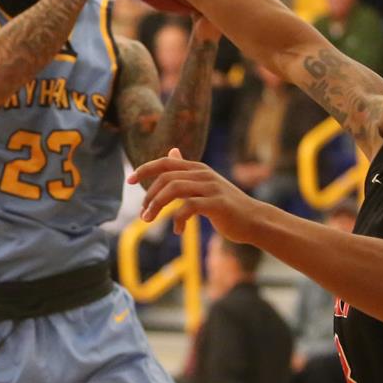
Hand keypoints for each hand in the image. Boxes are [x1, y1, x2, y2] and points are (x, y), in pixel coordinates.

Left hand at [131, 150, 266, 241]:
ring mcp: (211, 187)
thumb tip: (172, 151)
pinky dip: (178, 220)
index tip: (129, 180)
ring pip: (174, 189)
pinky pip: (189, 208)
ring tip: (149, 220)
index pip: (165, 162)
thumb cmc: (226, 206)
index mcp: (197, 168)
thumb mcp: (204, 184)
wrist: (254, 220)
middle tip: (143, 214)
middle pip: (166, 177)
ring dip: (157, 206)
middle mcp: (203, 174)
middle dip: (149, 195)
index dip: (145, 169)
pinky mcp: (217, 203)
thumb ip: (186, 171)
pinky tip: (178, 231)